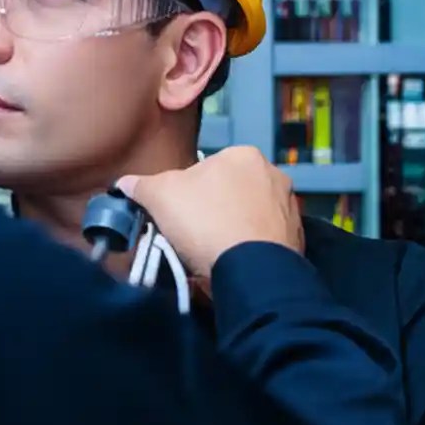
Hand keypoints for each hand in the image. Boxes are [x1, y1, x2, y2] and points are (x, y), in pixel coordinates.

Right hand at [116, 146, 303, 277]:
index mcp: (244, 155)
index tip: (181, 214)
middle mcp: (275, 174)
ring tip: (216, 253)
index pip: (209, 168)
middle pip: (232, 190)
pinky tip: (237, 262)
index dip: (190, 192)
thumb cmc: (205, 221)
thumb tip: (124, 183)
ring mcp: (290, 208)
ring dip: (235, 228)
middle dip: (216, 209)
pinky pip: (267, 239)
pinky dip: (252, 248)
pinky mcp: (300, 239)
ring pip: (250, 215)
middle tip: (196, 234)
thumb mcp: (160, 196)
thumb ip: (142, 185)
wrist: (251, 270)